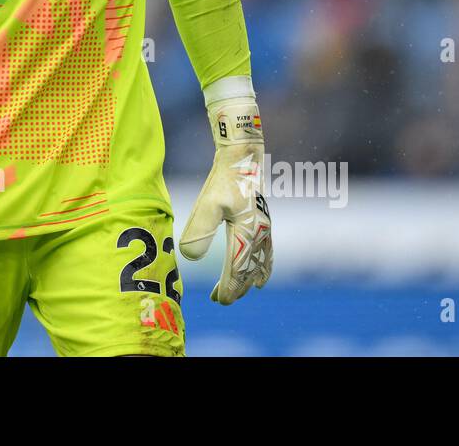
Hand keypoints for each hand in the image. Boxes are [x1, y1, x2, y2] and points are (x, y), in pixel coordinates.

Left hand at [178, 91, 272, 303]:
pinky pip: (268, 254)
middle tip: (220, 300)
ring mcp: (265, 229)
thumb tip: (190, 257)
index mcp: (247, 233)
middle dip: (237, 287)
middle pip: (250, 270)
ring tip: (239, 293)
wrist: (243, 157)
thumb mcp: (208, 204)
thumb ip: (200, 231)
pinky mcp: (263, 223)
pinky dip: (264, 269)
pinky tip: (262, 277)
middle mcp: (260, 235)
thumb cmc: (224, 180)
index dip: (229, 287)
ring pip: (260, 264)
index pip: (238, 269)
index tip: (220, 300)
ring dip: (248, 280)